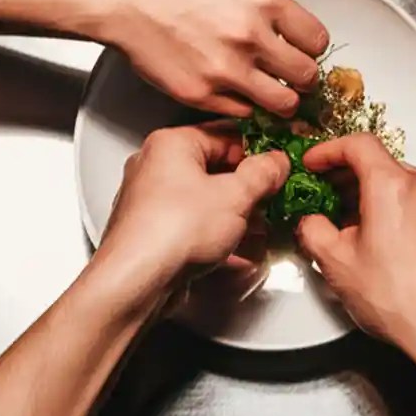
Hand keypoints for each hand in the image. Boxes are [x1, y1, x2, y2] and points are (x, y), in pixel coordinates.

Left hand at [98, 123, 290, 288]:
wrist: (137, 282)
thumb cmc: (174, 231)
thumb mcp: (236, 196)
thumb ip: (262, 174)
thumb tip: (275, 163)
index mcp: (171, 144)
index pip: (225, 134)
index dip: (258, 151)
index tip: (279, 165)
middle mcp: (155, 167)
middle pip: (215, 169)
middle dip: (248, 190)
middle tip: (272, 200)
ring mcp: (151, 201)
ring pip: (205, 201)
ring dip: (237, 216)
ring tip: (260, 231)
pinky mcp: (153, 232)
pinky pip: (193, 225)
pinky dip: (217, 235)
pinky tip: (238, 253)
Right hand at [100, 0, 329, 117]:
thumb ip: (265, 4)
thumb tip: (289, 28)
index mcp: (263, 1)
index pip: (317, 40)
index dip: (312, 49)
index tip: (305, 52)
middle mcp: (250, 37)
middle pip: (306, 76)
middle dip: (303, 79)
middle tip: (293, 78)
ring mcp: (227, 70)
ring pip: (282, 104)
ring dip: (281, 101)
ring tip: (270, 92)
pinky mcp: (204, 95)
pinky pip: (244, 113)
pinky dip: (245, 106)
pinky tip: (235, 91)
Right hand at [294, 134, 415, 349]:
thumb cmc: (402, 300)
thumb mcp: (337, 264)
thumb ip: (313, 231)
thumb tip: (311, 223)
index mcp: (393, 185)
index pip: (357, 144)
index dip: (328, 150)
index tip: (313, 163)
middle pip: (381, 164)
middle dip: (348, 177)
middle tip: (325, 196)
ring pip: (404, 185)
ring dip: (375, 196)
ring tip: (354, 225)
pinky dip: (401, 211)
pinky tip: (388, 242)